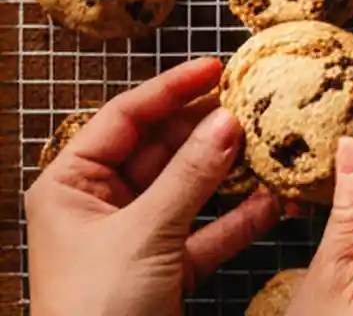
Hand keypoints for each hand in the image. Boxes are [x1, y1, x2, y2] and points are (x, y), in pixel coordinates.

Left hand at [26, 58, 280, 315]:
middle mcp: (101, 206)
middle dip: (208, 129)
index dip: (171, 89)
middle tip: (253, 102)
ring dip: (231, 172)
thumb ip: (190, 176)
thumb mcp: (144, 234)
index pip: (124, 119)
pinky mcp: (167, 270)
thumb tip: (228, 121)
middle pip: (162, 149)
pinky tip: (275, 200)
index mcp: (71, 186)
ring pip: (190, 189)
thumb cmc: (96, 309)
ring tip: (270, 142)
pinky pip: (208, 231)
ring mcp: (136, 237)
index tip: (216, 67)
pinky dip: (240, 218)